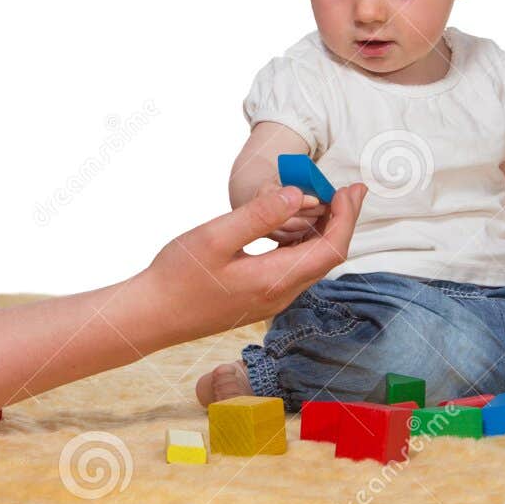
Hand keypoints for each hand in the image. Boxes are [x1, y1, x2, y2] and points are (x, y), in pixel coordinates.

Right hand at [146, 183, 366, 338]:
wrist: (153, 315)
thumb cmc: (178, 275)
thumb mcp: (214, 237)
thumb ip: (257, 216)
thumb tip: (297, 195)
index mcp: (275, 280)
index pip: (331, 249)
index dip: (347, 217)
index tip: (351, 188)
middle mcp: (280, 294)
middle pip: (327, 257)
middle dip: (342, 221)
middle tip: (348, 188)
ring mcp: (270, 300)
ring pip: (311, 264)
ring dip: (322, 232)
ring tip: (323, 200)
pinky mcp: (258, 298)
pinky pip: (293, 269)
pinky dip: (303, 243)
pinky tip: (292, 226)